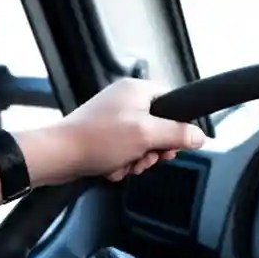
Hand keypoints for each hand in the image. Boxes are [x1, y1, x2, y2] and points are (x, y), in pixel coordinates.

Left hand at [19, 78, 206, 185]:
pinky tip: (113, 167)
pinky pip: (125, 149)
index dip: (177, 125)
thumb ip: (178, 134)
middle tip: (146, 157)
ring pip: (143, 142)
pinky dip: (123, 162)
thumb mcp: (147, 136)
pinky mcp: (103, 134)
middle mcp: (125, 99)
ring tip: (126, 164)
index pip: (173, 101)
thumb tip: (200, 136)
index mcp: (137, 90)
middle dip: (155, 149)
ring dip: (138, 158)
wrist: (59, 155)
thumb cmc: (98, 139)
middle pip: (159, 126)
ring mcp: (113, 117)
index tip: (172, 143)